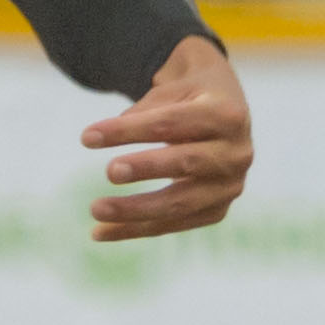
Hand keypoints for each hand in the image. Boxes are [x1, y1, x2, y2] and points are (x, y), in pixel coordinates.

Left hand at [82, 34, 251, 243]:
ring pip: (180, 203)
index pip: (171, 123)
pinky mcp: (218, 210)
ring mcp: (231, 186)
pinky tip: (103, 232)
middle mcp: (236, 153)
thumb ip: (140, 113)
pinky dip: (136, 229)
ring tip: (96, 211)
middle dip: (145, 169)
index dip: (128, 131)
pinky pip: (173, 224)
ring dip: (135, 210)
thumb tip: (97, 138)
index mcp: (227, 115)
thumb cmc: (188, 99)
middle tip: (108, 172)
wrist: (224, 115)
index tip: (87, 137)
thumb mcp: (170, 92)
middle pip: (186, 163)